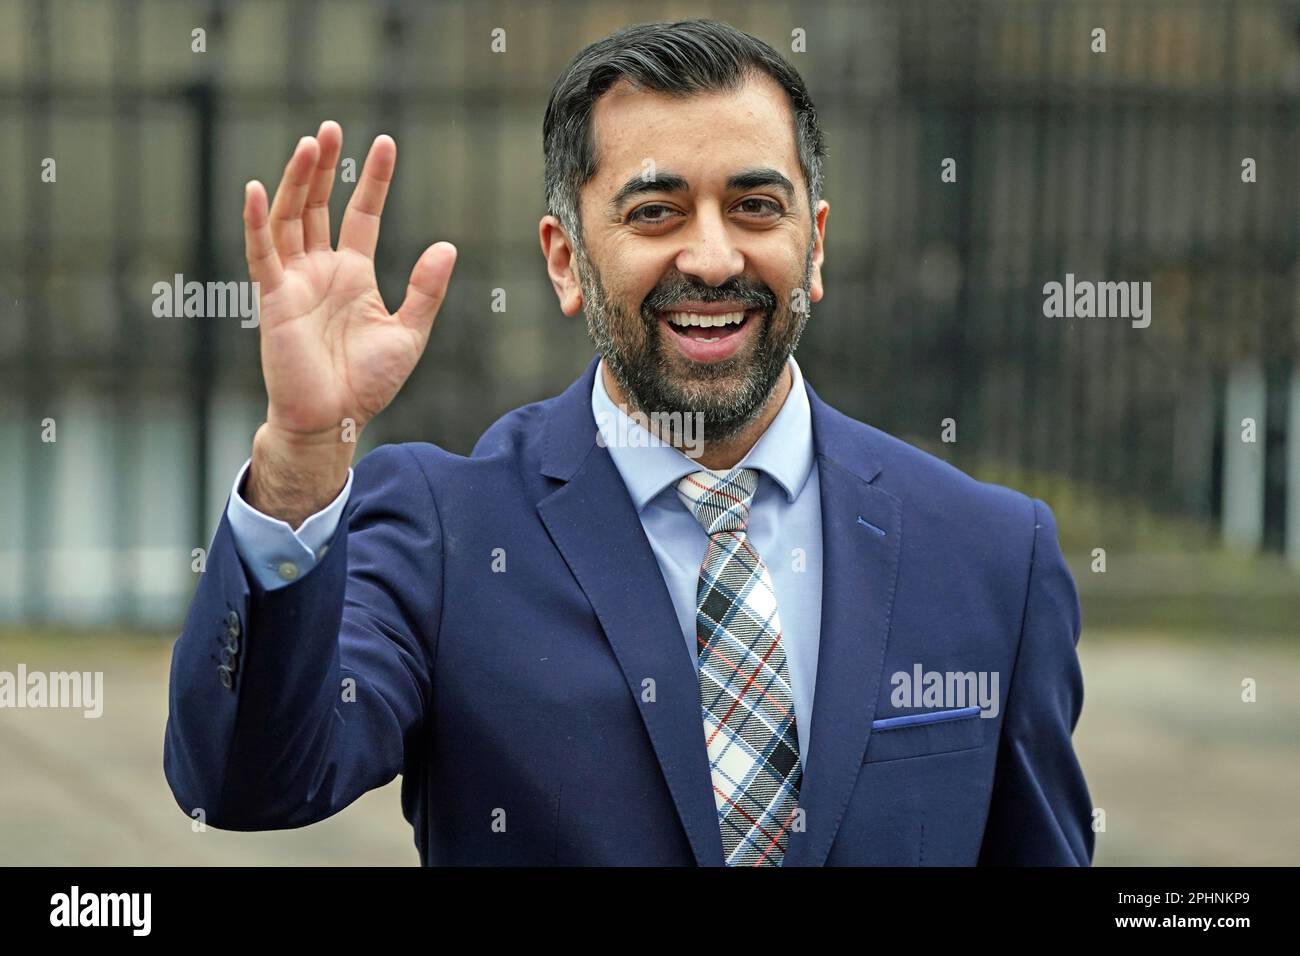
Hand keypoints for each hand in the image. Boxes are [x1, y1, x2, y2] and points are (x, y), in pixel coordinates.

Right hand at [242, 122, 455, 523]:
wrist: (333, 421)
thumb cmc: (367, 384)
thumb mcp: (408, 333)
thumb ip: (425, 290)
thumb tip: (447, 246)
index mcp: (353, 275)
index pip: (360, 215)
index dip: (372, 181)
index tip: (385, 143)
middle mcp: (321, 271)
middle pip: (317, 206)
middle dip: (324, 168)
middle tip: (331, 128)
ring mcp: (295, 281)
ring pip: (289, 218)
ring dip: (296, 181)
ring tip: (309, 143)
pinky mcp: (273, 298)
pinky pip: (261, 252)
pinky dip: (256, 221)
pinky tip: (256, 188)